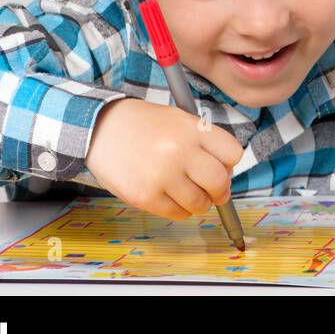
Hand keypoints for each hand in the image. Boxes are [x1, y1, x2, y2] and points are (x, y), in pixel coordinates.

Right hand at [84, 97, 244, 220]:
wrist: (101, 127)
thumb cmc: (144, 125)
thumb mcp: (180, 119)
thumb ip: (204, 142)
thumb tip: (224, 175)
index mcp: (194, 129)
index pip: (233, 154)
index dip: (228, 165)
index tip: (221, 169)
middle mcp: (181, 151)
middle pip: (220, 182)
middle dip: (220, 191)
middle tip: (212, 192)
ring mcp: (163, 175)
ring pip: (200, 204)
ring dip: (198, 203)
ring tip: (186, 193)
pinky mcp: (145, 196)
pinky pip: (176, 214)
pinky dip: (178, 210)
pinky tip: (168, 197)